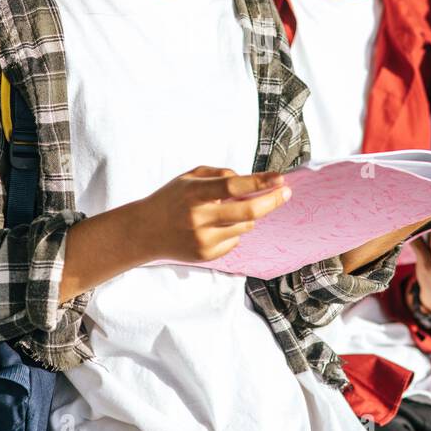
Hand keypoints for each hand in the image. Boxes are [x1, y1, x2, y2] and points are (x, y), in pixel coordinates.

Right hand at [130, 166, 290, 263]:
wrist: (145, 231)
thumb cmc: (171, 199)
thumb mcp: (189, 177)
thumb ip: (219, 174)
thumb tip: (250, 182)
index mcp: (195, 193)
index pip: (233, 186)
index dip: (260, 181)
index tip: (280, 178)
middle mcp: (199, 218)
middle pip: (248, 211)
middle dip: (272, 201)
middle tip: (285, 193)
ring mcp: (203, 240)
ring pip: (245, 226)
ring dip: (246, 216)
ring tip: (226, 211)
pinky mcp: (206, 255)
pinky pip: (235, 241)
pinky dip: (232, 232)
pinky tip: (213, 228)